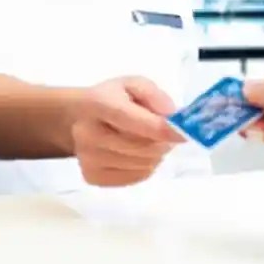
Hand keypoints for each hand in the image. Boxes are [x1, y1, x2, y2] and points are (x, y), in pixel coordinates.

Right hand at [70, 76, 184, 186]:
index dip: (163, 130)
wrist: (79, 119)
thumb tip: (171, 117)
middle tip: (166, 134)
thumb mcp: (134, 85)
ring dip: (156, 155)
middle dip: (163, 142)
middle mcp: (88, 133)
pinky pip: (135, 177)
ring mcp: (88, 158)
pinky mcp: (91, 176)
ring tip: (148, 141)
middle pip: (143, 148)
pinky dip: (145, 167)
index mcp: (99, 103)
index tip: (184, 133)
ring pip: (142, 165)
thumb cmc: (112, 99)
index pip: (135, 122)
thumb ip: (155, 96)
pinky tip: (138, 154)